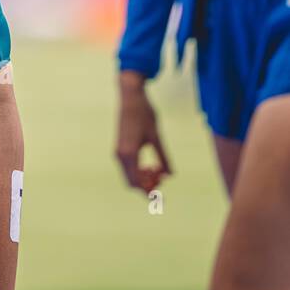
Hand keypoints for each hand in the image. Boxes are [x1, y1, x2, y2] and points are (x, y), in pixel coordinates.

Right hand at [115, 74, 172, 193]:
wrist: (130, 96)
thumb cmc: (144, 114)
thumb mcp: (156, 136)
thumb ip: (163, 157)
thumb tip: (171, 175)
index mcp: (129, 154)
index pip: (138, 182)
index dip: (150, 191)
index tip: (162, 192)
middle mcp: (120, 155)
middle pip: (132, 182)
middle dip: (147, 185)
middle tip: (162, 178)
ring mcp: (118, 151)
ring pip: (129, 175)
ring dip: (143, 178)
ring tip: (158, 170)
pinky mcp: (119, 147)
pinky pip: (128, 167)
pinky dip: (138, 170)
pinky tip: (150, 164)